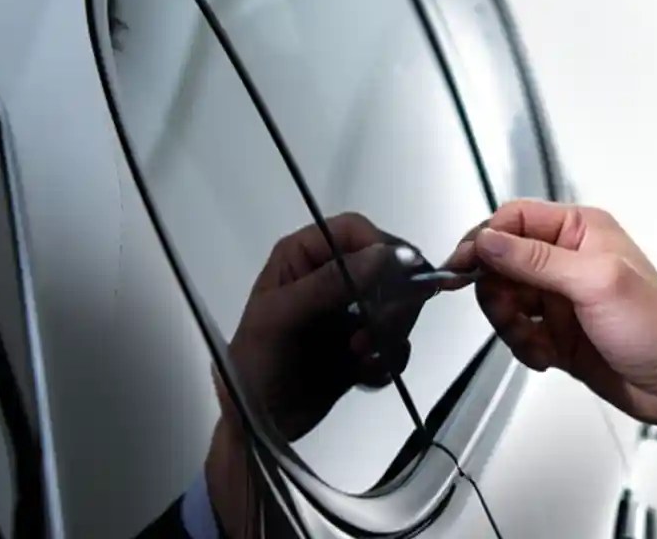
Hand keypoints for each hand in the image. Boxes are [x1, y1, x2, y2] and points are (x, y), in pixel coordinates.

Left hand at [223, 213, 431, 440]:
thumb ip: (329, 284)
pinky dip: (389, 360)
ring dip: (390, 334)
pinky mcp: (364, 346)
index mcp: (303, 256)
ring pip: (400, 306)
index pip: (355, 230)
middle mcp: (331, 277)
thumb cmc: (254, 363)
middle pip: (388, 267)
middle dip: (391, 302)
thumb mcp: (281, 318)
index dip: (383, 248)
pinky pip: (397, 342)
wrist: (255, 426)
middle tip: (373, 334)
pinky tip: (364, 375)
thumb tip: (384, 255)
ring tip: (359, 357)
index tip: (403, 277)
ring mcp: (350, 312)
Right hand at [446, 200, 656, 426]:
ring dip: (509, 324)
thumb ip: (535, 259)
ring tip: (534, 340)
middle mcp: (566, 258)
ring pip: (503, 299)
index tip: (463, 265)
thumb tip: (489, 240)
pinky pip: (516, 331)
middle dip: (496, 291)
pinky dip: (523, 346)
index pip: (514, 219)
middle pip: (500, 261)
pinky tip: (546, 356)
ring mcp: (559, 296)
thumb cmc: (656, 328)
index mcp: (580, 230)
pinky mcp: (555, 330)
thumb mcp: (594, 282)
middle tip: (507, 313)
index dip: (484, 240)